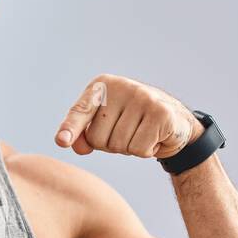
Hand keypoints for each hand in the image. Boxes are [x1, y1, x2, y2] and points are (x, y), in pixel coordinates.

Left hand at [54, 74, 202, 157]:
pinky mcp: (161, 114)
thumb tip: (75, 145)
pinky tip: (154, 137)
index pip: (81, 111)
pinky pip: (138, 150)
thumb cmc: (133, 123)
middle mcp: (122, 87)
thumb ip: (84, 134)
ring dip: (129, 149)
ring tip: (141, 133)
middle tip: (129, 132)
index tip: (62, 142)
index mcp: (103, 85)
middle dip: (110, 145)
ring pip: (118, 146)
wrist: (175, 122)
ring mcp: (143, 98)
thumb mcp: (105, 124)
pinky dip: (146, 151)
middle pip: (98, 138)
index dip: (71, 128)